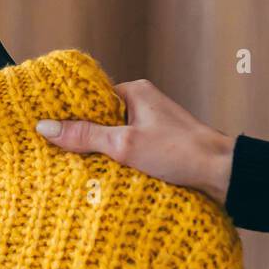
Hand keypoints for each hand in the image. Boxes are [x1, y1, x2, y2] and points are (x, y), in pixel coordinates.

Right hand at [35, 80, 234, 203]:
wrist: (223, 174)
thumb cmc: (180, 152)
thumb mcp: (125, 144)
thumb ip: (85, 135)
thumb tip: (45, 127)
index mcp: (135, 92)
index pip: (90, 99)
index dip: (69, 114)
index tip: (47, 129)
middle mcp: (143, 105)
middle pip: (100, 119)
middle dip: (83, 137)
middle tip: (57, 153)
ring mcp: (151, 127)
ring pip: (113, 138)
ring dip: (100, 153)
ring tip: (77, 167)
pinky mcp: (158, 148)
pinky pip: (127, 151)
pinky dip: (116, 163)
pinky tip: (104, 176)